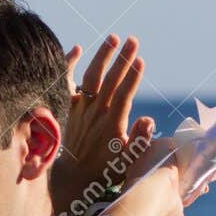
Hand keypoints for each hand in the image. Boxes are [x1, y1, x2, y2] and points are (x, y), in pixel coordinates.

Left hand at [55, 33, 154, 213]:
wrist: (72, 178)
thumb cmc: (104, 171)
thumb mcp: (127, 162)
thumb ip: (139, 141)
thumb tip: (148, 120)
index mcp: (112, 124)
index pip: (124, 94)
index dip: (133, 77)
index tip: (141, 59)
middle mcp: (96, 113)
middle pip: (111, 80)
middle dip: (122, 59)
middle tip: (133, 40)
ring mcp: (81, 109)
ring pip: (91, 77)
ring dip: (102, 56)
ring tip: (113, 37)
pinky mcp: (69, 108)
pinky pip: (67, 84)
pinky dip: (70, 66)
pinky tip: (77, 48)